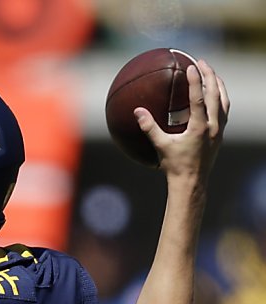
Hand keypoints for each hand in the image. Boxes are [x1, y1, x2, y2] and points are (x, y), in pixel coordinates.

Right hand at [135, 59, 228, 182]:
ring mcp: (218, 130)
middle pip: (215, 93)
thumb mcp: (161, 146)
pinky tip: (214, 96)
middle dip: (209, 75)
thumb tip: (137, 112)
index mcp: (199, 127)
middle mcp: (212, 126)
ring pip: (223, 101)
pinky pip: (223, 111)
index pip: (199, 98)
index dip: (195, 80)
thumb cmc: (175, 167)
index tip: (191, 65)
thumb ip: (149, 128)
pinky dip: (219, 99)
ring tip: (211, 74)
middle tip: (201, 62)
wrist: (192, 184)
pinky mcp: (219, 135)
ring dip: (218, 85)